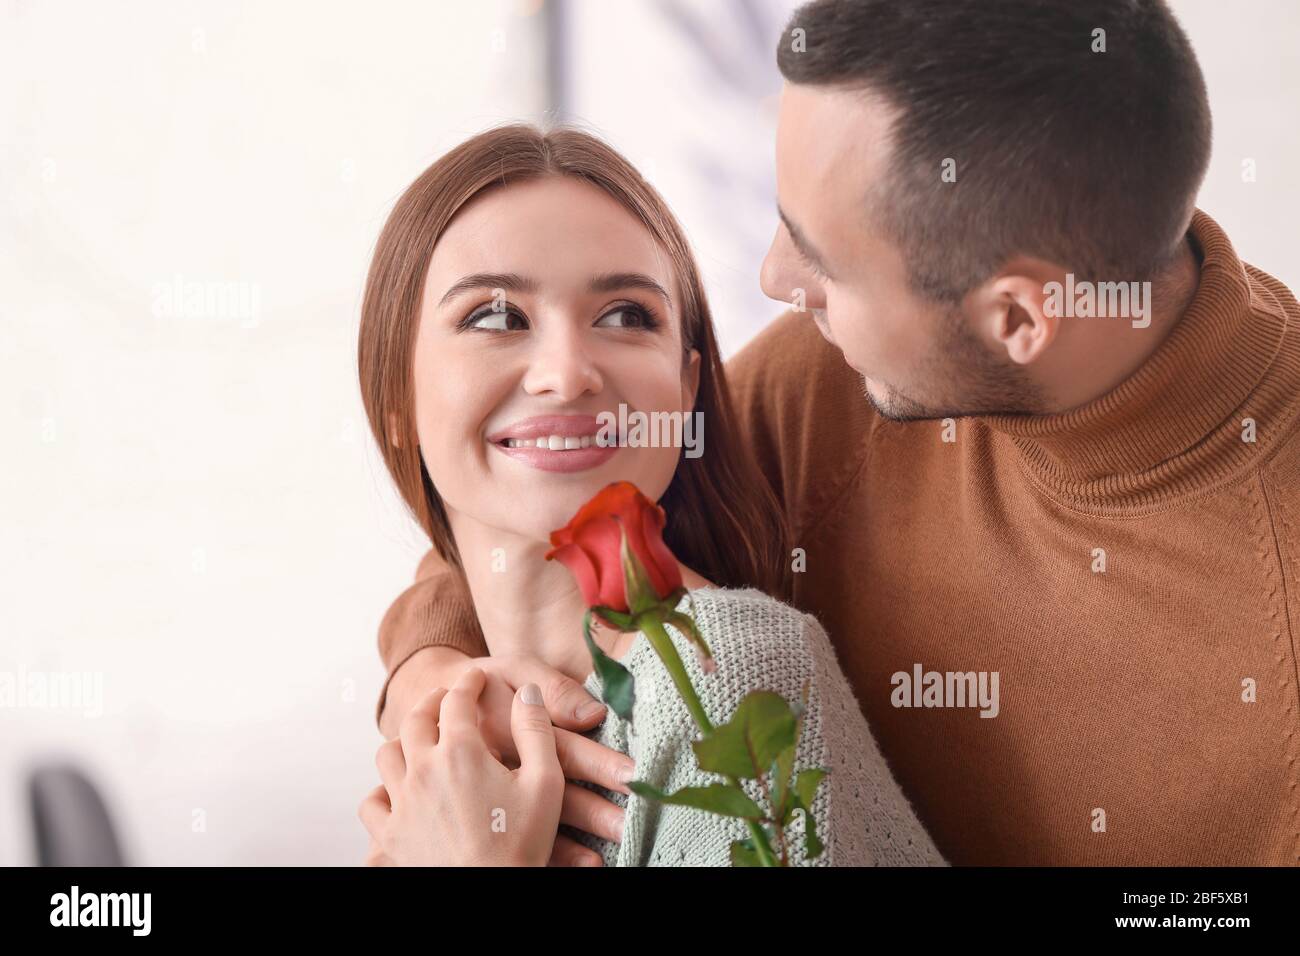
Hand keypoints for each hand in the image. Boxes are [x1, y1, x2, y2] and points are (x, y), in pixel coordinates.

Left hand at [359, 668, 563, 865]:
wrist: (494, 893)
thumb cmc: (520, 844)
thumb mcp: (545, 782)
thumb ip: (535, 730)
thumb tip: (525, 692)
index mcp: (460, 752)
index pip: (456, 701)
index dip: (467, 683)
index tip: (475, 677)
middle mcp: (423, 770)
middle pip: (415, 719)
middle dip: (432, 702)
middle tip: (446, 698)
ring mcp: (402, 803)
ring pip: (387, 755)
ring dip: (404, 741)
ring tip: (420, 741)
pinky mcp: (391, 835)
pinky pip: (372, 803)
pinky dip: (382, 790)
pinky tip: (398, 791)